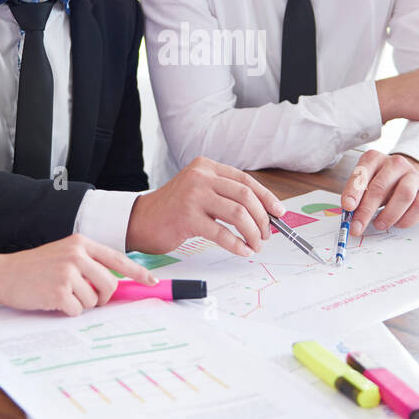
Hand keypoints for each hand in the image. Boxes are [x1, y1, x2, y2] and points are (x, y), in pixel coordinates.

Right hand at [0, 235, 157, 315]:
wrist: (1, 273)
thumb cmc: (33, 268)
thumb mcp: (63, 255)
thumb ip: (88, 264)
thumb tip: (115, 284)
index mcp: (80, 243)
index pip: (118, 258)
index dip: (137, 272)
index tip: (151, 282)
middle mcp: (76, 255)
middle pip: (110, 284)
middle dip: (104, 297)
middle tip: (90, 299)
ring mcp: (67, 273)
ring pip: (94, 300)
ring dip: (81, 304)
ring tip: (61, 295)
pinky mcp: (58, 291)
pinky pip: (77, 310)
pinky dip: (67, 311)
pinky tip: (52, 301)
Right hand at [127, 157, 284, 257]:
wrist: (139, 221)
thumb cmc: (172, 210)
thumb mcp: (199, 192)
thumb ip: (224, 196)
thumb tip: (261, 214)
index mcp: (206, 167)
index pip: (245, 180)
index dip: (266, 198)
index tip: (279, 213)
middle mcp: (200, 177)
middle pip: (245, 195)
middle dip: (262, 218)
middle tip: (267, 234)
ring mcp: (193, 196)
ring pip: (238, 213)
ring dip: (253, 232)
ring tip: (256, 245)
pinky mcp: (187, 217)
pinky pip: (222, 233)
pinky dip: (237, 244)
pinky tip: (243, 251)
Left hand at [340, 150, 418, 235]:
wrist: (407, 175)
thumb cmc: (381, 181)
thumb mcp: (365, 183)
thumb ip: (357, 197)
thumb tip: (349, 216)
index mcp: (374, 158)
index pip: (362, 173)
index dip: (353, 191)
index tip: (347, 207)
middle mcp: (395, 163)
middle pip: (380, 187)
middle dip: (366, 210)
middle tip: (357, 226)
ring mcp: (413, 175)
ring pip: (404, 195)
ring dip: (389, 214)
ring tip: (379, 225)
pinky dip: (407, 219)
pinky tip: (397, 224)